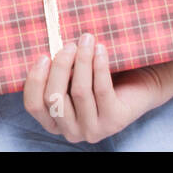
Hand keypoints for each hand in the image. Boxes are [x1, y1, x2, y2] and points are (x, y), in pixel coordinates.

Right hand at [22, 33, 168, 144]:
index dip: (35, 80)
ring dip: (82, 60)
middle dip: (60, 66)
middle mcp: (71, 132)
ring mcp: (93, 130)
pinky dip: (99, 66)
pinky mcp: (115, 121)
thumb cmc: (98, 78)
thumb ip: (56, 71)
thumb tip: (45, 46)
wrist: (139, 86)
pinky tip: (100, 49)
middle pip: (54, 98)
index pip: (34, 105)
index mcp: (55, 122)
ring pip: (79, 92)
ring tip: (87, 40)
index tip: (44, 56)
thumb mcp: (72, 77)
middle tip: (70, 44)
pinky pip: (101, 90)